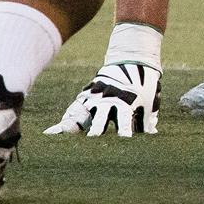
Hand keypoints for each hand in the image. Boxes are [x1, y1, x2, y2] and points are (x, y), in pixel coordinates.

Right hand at [44, 63, 160, 136]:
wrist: (131, 60)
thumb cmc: (143, 83)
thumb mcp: (150, 99)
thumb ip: (147, 119)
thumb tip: (152, 136)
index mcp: (126, 103)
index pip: (124, 122)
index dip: (124, 133)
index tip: (124, 143)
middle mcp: (108, 102)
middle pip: (100, 121)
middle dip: (96, 132)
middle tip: (91, 143)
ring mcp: (95, 99)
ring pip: (82, 115)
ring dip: (71, 128)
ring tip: (56, 139)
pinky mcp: (86, 97)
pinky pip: (73, 111)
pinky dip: (64, 121)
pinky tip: (51, 133)